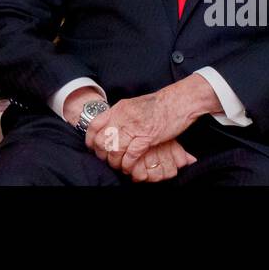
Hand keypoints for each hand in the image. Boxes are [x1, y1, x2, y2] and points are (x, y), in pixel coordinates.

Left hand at [85, 75, 219, 174]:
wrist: (178, 102)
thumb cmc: (158, 105)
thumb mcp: (134, 105)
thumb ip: (121, 115)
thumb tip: (110, 127)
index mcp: (119, 108)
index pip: (95, 124)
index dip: (91, 139)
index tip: (93, 148)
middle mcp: (123, 116)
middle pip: (102, 139)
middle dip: (102, 154)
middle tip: (106, 160)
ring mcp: (134, 126)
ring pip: (115, 149)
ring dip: (115, 161)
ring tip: (119, 166)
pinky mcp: (147, 136)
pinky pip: (131, 154)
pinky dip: (128, 164)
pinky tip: (129, 167)